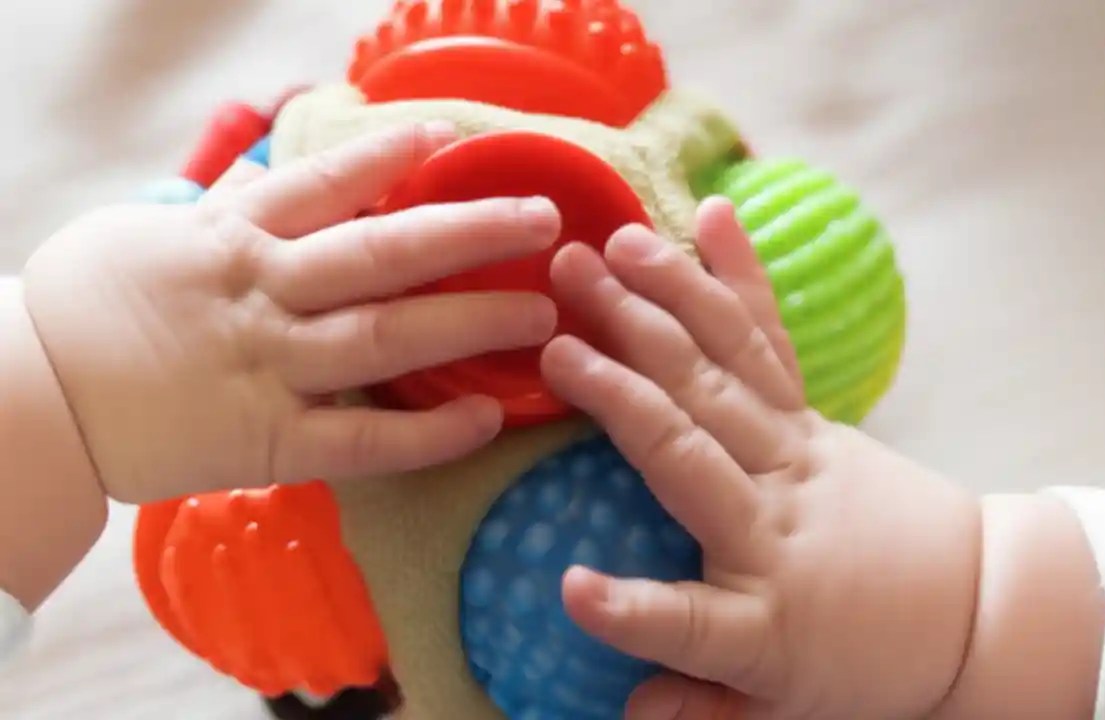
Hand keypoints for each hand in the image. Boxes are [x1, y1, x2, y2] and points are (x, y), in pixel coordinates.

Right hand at [22, 124, 560, 503]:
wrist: (24, 401)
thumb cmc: (81, 307)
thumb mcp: (147, 230)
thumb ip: (225, 205)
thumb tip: (272, 167)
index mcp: (230, 237)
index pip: (325, 185)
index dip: (392, 156)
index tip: (451, 135)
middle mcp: (259, 294)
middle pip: (379, 254)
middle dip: (467, 233)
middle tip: (542, 221)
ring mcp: (266, 368)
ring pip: (383, 338)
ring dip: (468, 322)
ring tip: (540, 312)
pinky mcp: (265, 441)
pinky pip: (358, 442)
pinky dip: (423, 434)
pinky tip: (483, 420)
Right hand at [542, 199, 982, 718]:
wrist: (972, 609)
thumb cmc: (866, 664)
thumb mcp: (785, 712)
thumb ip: (705, 709)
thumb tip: (629, 713)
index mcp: (767, 614)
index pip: (691, 622)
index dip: (633, 610)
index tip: (573, 588)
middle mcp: (778, 521)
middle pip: (689, 445)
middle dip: (619, 373)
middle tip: (558, 303)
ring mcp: (800, 454)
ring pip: (725, 372)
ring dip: (666, 302)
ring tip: (612, 246)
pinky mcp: (814, 418)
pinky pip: (771, 342)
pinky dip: (741, 278)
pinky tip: (712, 217)